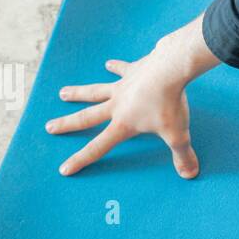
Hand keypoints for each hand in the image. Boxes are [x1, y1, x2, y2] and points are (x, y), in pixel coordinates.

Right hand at [47, 19, 216, 176]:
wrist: (170, 68)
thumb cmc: (171, 103)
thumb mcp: (178, 135)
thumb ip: (182, 155)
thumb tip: (190, 174)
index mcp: (123, 124)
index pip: (98, 147)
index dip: (81, 160)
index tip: (64, 169)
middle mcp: (116, 105)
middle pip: (87, 117)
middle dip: (67, 124)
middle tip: (49, 127)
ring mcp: (122, 86)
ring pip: (95, 91)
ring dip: (78, 93)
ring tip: (62, 93)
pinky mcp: (133, 70)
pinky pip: (121, 69)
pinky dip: (115, 67)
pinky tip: (108, 64)